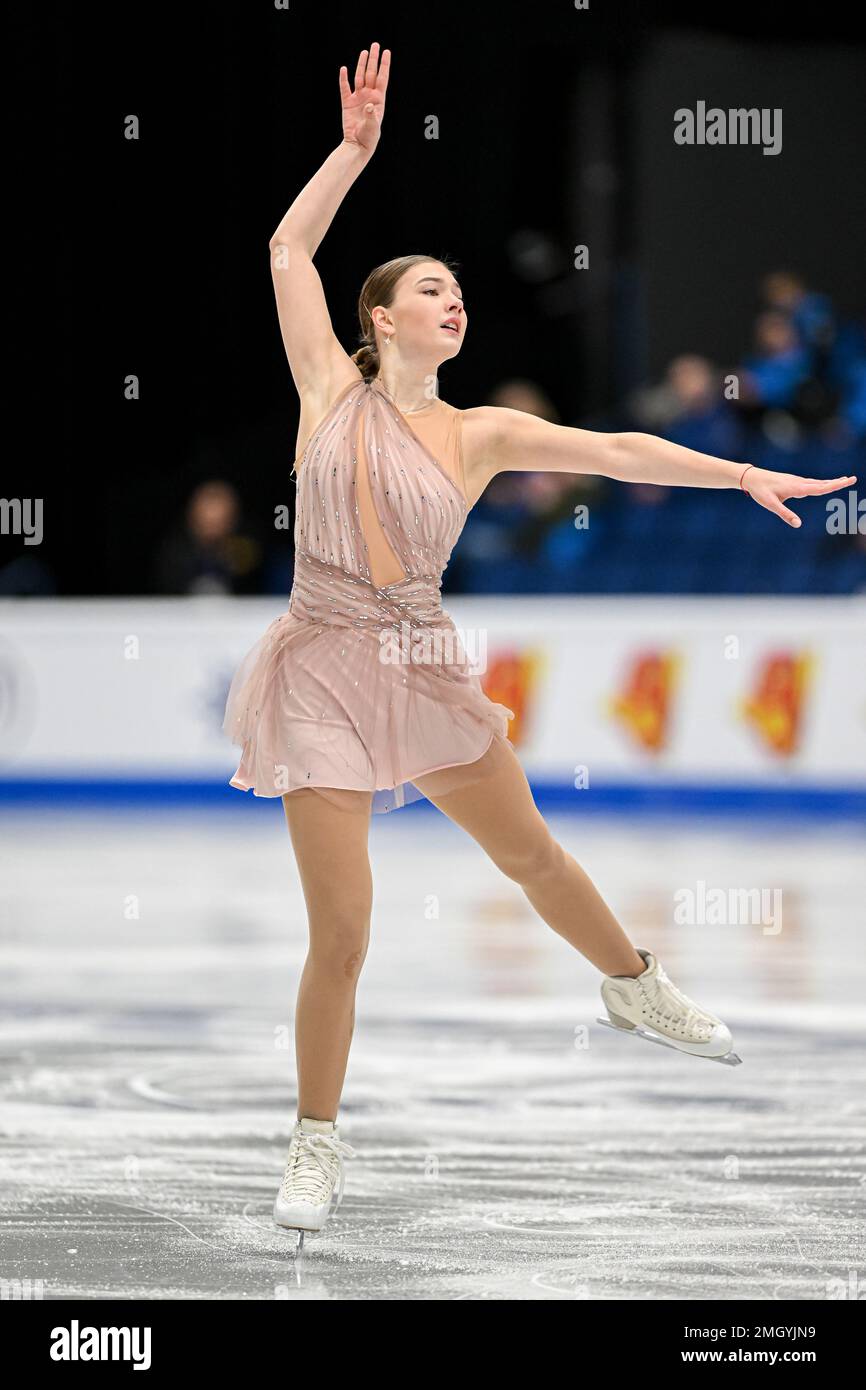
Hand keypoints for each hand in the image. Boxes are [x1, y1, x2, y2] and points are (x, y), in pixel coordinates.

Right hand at [340, 42, 390, 153]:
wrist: (357, 146)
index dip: (384, 65)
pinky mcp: (347, 103)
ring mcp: (358, 98)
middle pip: (371, 73)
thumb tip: (368, 105)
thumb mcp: (373, 127)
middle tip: (375, 45)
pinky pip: (345, 88)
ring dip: (361, 64)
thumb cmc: (369, 138)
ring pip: (359, 77)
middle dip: (373, 59)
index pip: (382, 78)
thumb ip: (371, 115)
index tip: (386, 52)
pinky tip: (344, 69)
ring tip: (364, 52)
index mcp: (378, 100)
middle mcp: (369, 96)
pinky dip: (344, 79)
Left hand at [742, 466, 856, 527]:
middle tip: (853, 479)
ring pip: (817, 482)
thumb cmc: (761, 491)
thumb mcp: (771, 505)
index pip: (821, 488)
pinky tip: (822, 484)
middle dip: (838, 481)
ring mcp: (796, 481)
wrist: (752, 478)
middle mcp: (799, 482)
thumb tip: (798, 525)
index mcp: (797, 487)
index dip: (836, 485)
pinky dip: (820, 483)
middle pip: (822, 483)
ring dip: (830, 481)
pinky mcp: (792, 481)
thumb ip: (785, 514)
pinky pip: (810, 482)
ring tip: (842, 480)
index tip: (849, 480)